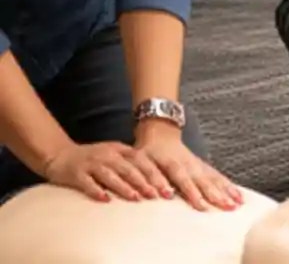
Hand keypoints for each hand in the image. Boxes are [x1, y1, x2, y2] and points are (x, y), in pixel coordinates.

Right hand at [42, 141, 158, 203]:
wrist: (60, 154)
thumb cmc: (93, 159)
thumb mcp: (114, 156)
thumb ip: (132, 165)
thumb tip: (156, 183)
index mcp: (120, 150)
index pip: (141, 161)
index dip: (155, 174)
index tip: (167, 187)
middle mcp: (107, 155)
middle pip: (129, 169)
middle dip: (145, 182)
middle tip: (157, 195)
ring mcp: (91, 163)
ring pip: (111, 175)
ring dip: (124, 187)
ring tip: (136, 198)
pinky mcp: (76, 173)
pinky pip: (87, 183)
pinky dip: (96, 191)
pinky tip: (105, 200)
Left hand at [134, 125, 241, 210]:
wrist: (161, 134)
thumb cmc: (148, 151)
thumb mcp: (141, 161)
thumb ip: (150, 176)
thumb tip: (160, 194)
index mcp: (173, 163)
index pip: (184, 179)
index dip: (193, 193)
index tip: (202, 207)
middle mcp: (190, 164)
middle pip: (205, 180)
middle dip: (217, 195)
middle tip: (228, 207)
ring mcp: (199, 164)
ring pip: (215, 178)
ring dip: (227, 191)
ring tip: (238, 203)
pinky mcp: (204, 166)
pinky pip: (218, 176)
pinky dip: (229, 186)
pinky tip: (238, 195)